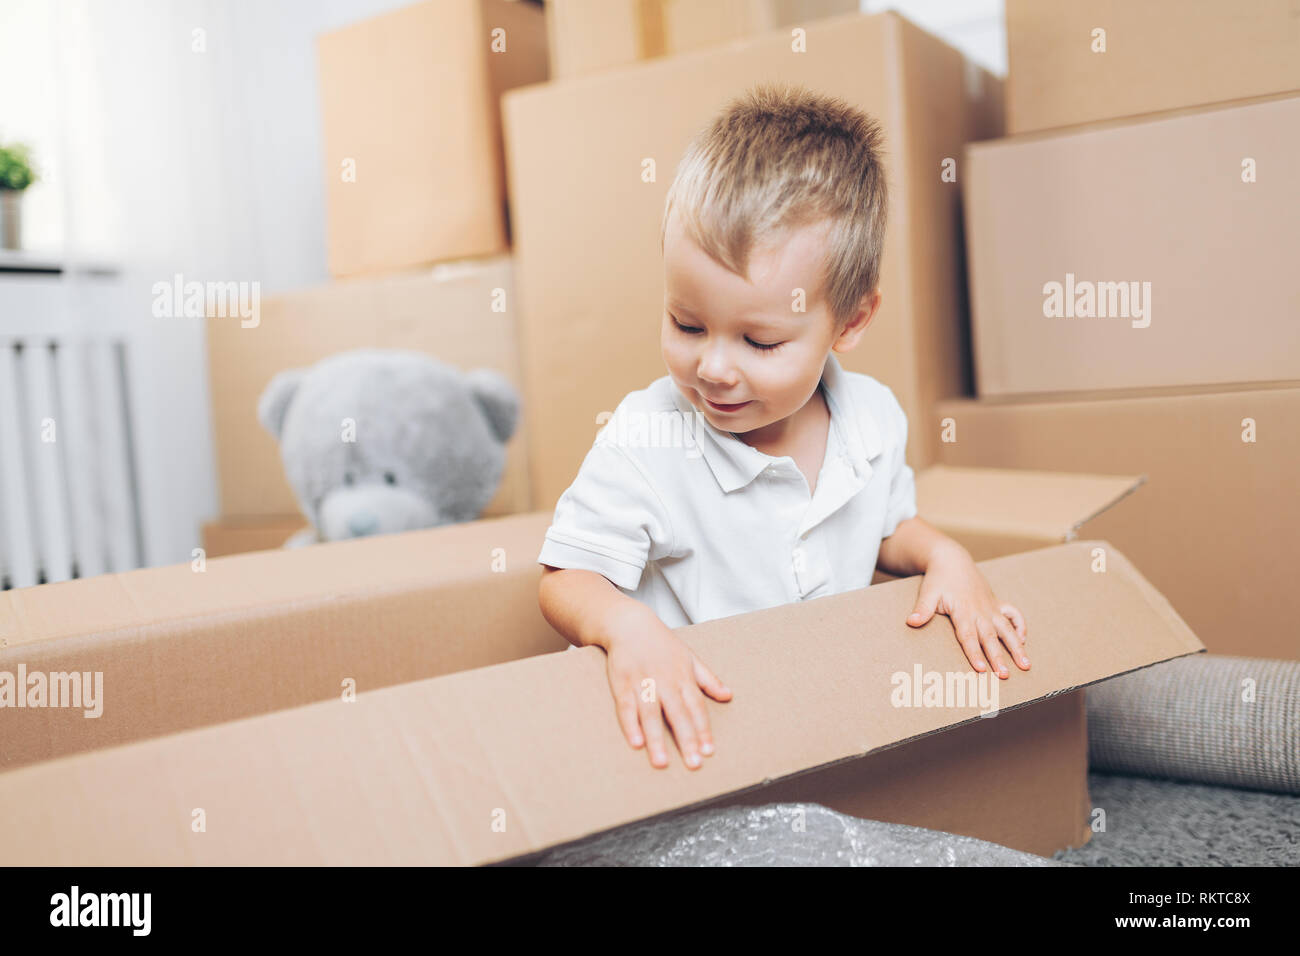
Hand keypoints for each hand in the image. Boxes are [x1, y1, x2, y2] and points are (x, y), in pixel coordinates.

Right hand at [600, 606, 731, 768]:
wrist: (630, 624)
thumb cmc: (661, 643)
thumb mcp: (689, 657)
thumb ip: (708, 679)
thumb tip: (728, 695)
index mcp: (682, 676)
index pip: (696, 707)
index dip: (703, 729)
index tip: (709, 750)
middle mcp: (664, 681)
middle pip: (677, 714)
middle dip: (686, 739)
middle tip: (694, 763)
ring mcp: (642, 682)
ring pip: (651, 714)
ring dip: (656, 739)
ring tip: (662, 762)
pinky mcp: (621, 683)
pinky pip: (626, 707)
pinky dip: (630, 725)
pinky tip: (636, 743)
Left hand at [905, 541, 1029, 678]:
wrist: (951, 560)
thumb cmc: (938, 579)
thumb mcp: (928, 593)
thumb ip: (922, 609)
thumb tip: (912, 622)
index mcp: (963, 611)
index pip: (968, 636)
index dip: (974, 653)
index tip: (981, 669)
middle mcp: (980, 611)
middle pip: (990, 637)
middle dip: (998, 657)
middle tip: (1005, 675)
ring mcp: (991, 607)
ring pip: (1007, 629)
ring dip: (1017, 647)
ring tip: (1026, 664)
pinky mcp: (996, 603)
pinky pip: (1013, 614)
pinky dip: (1020, 625)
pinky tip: (1023, 640)